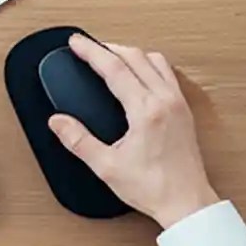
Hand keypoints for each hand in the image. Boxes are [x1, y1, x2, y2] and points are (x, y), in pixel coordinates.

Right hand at [48, 35, 218, 228]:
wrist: (187, 203)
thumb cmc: (154, 188)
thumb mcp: (106, 166)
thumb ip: (78, 141)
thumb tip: (58, 122)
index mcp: (146, 111)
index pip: (114, 68)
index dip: (92, 51)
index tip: (77, 43)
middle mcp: (165, 100)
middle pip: (135, 56)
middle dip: (108, 47)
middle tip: (88, 46)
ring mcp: (178, 103)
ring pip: (155, 60)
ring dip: (131, 52)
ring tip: (112, 55)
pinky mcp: (184, 110)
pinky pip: (167, 73)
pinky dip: (149, 64)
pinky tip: (140, 72)